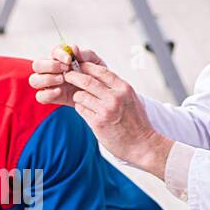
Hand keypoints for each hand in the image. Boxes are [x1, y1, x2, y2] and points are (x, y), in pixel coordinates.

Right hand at [30, 44, 106, 107]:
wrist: (100, 95)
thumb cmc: (96, 76)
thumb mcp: (95, 63)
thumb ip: (85, 55)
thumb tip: (74, 48)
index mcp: (61, 59)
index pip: (53, 52)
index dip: (59, 54)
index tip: (70, 59)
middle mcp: (51, 70)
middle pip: (37, 65)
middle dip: (50, 66)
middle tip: (65, 69)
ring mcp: (49, 84)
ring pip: (34, 80)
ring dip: (47, 79)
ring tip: (62, 80)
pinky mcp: (51, 97)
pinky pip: (40, 96)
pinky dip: (48, 93)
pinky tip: (60, 91)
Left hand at [62, 61, 173, 175]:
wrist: (141, 144)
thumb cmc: (136, 122)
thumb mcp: (131, 98)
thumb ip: (116, 87)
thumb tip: (98, 75)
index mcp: (123, 88)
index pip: (100, 70)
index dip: (86, 66)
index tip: (79, 65)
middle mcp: (115, 97)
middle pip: (86, 81)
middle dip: (73, 76)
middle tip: (68, 76)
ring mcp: (106, 110)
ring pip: (80, 95)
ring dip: (77, 96)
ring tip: (81, 99)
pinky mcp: (98, 123)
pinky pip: (81, 110)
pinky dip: (80, 108)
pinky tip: (86, 111)